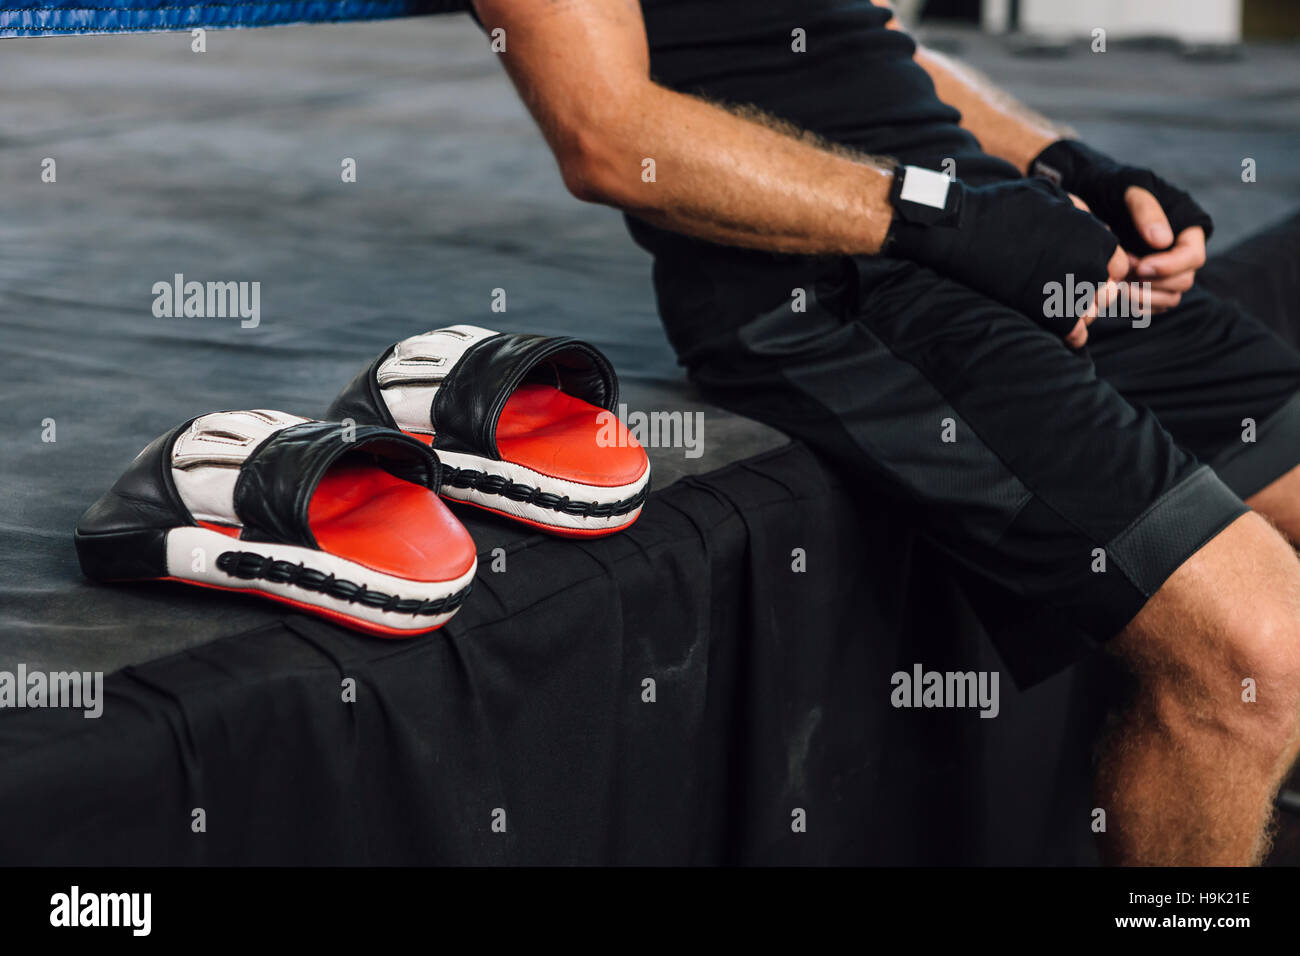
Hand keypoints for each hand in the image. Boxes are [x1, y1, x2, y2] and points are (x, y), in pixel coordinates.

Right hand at [887, 173, 1123, 345]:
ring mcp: (1073, 290)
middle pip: (1106, 291)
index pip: (1117, 266)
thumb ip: (1079, 212)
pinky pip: (1074, 333)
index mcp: (1097, 236)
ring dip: (1078, 312)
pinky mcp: (1051, 312)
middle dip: (1090, 292)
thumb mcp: (1049, 193)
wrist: (963, 230)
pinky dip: (1069, 334)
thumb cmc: (1002, 207)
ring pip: (1091, 313)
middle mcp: (1092, 264)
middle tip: (1061, 289)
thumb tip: (1096, 226)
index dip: (1098, 270)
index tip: (1076, 271)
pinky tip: (1055, 325)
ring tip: (1053, 304)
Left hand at [1068, 189, 1205, 321]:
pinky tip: (1116, 292)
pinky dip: (1135, 305)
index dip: (1168, 266)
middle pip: (1183, 281)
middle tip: (1122, 273)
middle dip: (1152, 283)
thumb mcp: (1131, 191)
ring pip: (1170, 298)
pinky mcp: (1150, 287)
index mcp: (1187, 231)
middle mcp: (1181, 255)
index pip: (1192, 257)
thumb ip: (1147, 211)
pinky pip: (1152, 307)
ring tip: (1117, 284)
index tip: (1139, 267)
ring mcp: (1167, 273)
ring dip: (1143, 297)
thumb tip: (1162, 241)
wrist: (1095, 200)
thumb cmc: (1117, 191)